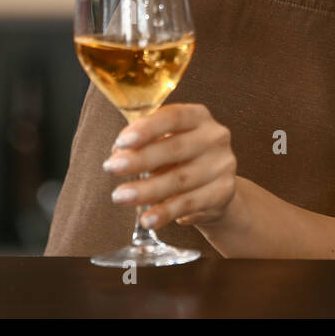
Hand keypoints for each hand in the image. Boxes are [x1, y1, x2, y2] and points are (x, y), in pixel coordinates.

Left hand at [102, 104, 237, 228]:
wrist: (216, 189)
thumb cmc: (181, 159)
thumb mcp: (165, 142)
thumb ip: (143, 143)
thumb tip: (118, 154)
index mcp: (198, 116)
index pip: (174, 116)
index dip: (147, 128)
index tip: (122, 141)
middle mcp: (215, 137)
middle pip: (175, 148)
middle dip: (140, 159)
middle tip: (111, 168)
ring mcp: (222, 165)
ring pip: (180, 179)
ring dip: (147, 190)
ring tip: (120, 196)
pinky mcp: (223, 192)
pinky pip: (189, 204)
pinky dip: (165, 212)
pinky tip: (147, 219)